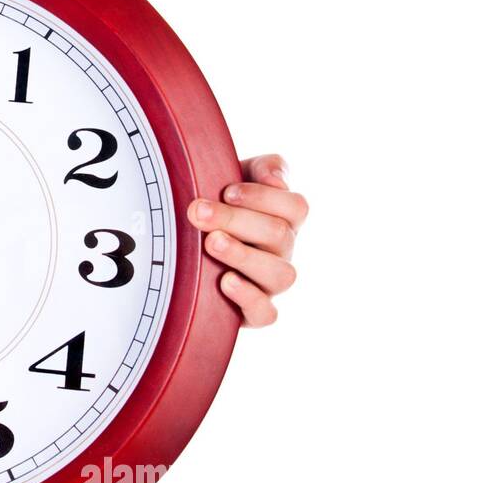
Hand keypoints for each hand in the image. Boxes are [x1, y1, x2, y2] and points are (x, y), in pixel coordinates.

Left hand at [186, 153, 307, 327]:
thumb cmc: (219, 206)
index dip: (263, 197)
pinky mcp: (255, 311)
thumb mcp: (239, 177)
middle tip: (198, 212)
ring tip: (211, 243)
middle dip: (236, 221)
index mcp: (286, 218)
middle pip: (279, 235)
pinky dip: (249, 298)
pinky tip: (225, 282)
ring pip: (280, 274)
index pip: (295, 207)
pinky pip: (267, 313)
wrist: (188, 244)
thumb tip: (277, 180)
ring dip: (244, 256)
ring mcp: (272, 282)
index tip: (228, 191)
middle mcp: (284, 250)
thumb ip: (264, 168)